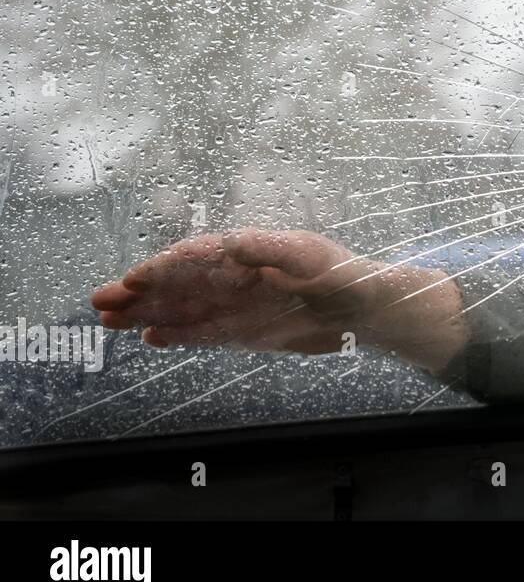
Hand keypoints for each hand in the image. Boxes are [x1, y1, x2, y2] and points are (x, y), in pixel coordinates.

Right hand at [92, 228, 468, 371]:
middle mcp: (235, 277)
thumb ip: (266, 249)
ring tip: (110, 321)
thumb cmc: (340, 274)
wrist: (365, 310)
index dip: (163, 269)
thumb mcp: (307, 254)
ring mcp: (238, 305)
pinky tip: (152, 338)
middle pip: (179, 284)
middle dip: (140, 293)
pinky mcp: (246, 331)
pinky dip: (179, 335)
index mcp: (247, 253)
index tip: (132, 279)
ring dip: (148, 314)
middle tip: (99, 302)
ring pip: (184, 310)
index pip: (195, 259)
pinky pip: (204, 333)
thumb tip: (228, 243)